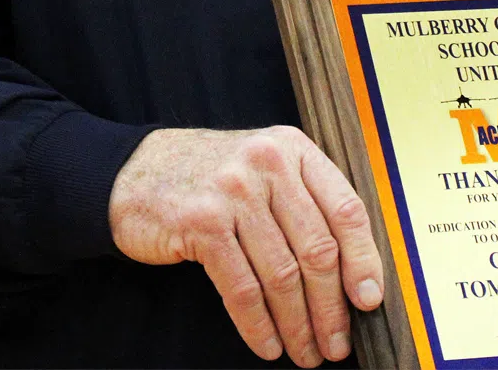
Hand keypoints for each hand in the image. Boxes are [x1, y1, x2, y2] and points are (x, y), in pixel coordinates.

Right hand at [109, 126, 383, 365]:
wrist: (128, 173)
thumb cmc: (204, 180)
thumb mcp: (260, 171)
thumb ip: (303, 203)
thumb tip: (354, 275)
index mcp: (291, 148)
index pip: (346, 210)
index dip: (364, 262)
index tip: (369, 301)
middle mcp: (265, 163)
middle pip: (317, 249)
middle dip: (331, 308)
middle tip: (335, 343)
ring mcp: (232, 190)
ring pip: (282, 274)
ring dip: (297, 325)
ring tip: (303, 351)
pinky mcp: (202, 221)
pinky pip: (242, 287)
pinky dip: (258, 324)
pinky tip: (267, 344)